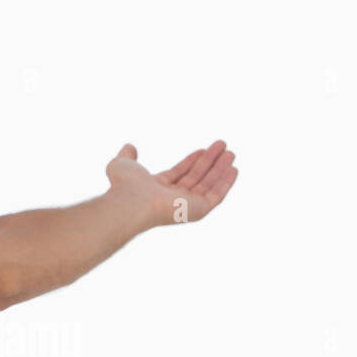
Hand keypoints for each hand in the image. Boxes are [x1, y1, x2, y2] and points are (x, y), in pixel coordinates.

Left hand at [105, 140, 238, 228]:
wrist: (132, 201)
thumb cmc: (125, 185)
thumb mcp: (122, 164)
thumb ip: (127, 156)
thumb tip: (129, 146)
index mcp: (159, 188)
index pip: (181, 173)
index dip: (193, 160)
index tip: (203, 148)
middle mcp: (174, 198)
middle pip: (197, 177)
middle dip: (210, 161)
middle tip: (222, 146)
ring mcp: (187, 205)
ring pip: (209, 184)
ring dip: (221, 168)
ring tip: (231, 152)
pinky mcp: (198, 210)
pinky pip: (217, 195)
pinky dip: (226, 183)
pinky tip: (233, 169)